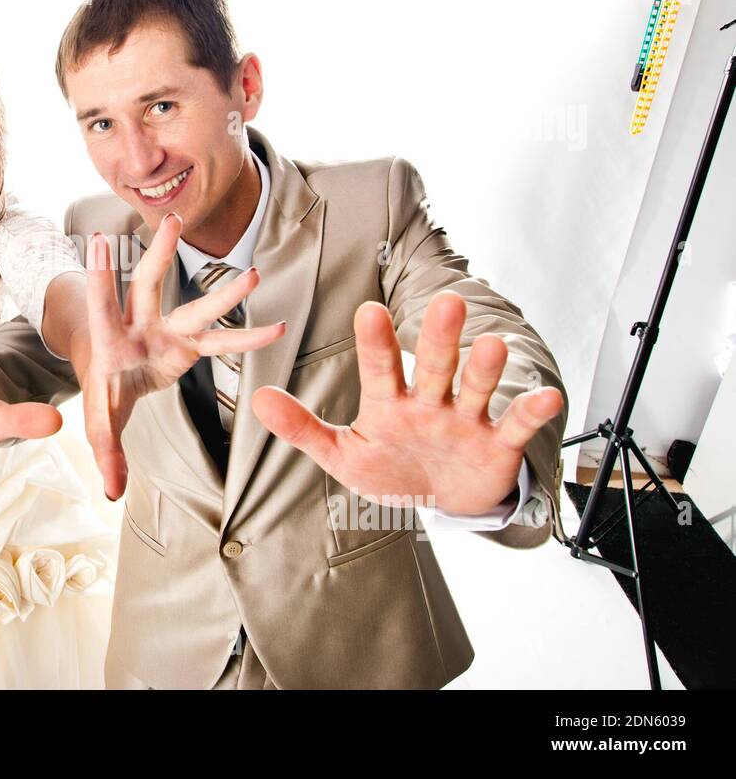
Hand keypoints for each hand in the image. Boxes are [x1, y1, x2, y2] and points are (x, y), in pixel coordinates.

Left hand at [82, 212, 286, 499]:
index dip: (100, 275)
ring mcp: (166, 329)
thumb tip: (112, 492)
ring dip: (223, 293)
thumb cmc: (104, 388)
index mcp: (109, 337)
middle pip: (148, 285)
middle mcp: (139, 323)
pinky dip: (246, 339)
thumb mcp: (101, 419)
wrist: (113, 368)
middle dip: (160, 256)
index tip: (96, 241)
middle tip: (173, 223)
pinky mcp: (187, 343)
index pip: (101, 303)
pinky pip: (220, 341)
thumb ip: (106, 450)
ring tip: (255, 274)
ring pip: (195, 308)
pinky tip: (276, 327)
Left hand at [251, 290, 563, 515]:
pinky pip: (516, 425)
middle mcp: (430, 402)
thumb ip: (303, 429)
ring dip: (485, 369)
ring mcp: (465, 420)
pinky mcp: (497, 444)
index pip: (380, 367)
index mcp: (390, 403)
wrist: (439, 502)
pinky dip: (532, 411)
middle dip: (439, 337)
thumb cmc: (390, 470)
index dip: (376, 342)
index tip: (369, 310)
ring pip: (476, 387)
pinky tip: (546, 396)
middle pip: (434, 365)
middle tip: (446, 303)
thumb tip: (258, 400)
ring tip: (493, 345)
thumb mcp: (343, 456)